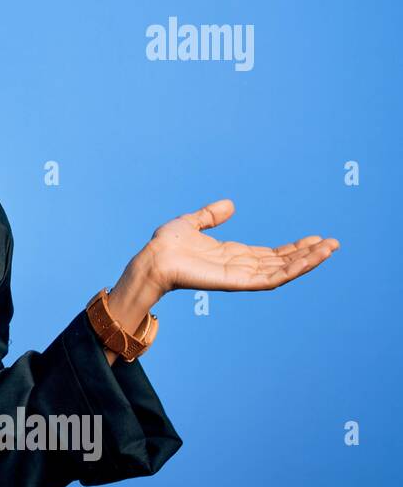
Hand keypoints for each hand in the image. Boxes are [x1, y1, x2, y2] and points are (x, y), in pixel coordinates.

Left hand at [144, 198, 338, 293]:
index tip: (315, 238)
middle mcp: (240, 267)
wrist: (153, 258)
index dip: (293, 248)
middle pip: (282, 262)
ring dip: (307, 261)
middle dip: (307, 254)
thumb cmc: (166, 245)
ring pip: (282, 271)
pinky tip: (310, 259)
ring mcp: (240, 276)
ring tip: (330, 249)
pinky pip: (271, 278)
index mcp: (233, 255)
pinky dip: (292, 269)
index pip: (271, 254)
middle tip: (333, 243)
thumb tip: (230, 205)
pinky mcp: (237, 282)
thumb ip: (211, 215)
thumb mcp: (192, 223)